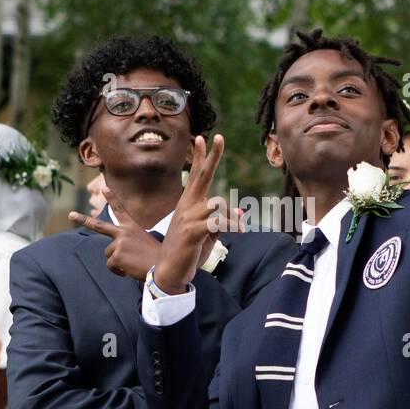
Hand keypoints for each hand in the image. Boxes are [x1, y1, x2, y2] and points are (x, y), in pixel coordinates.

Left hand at [67, 187, 164, 279]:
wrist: (163, 267)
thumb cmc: (155, 257)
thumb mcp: (143, 242)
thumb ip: (128, 242)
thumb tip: (115, 254)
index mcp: (132, 226)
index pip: (120, 210)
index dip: (112, 198)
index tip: (104, 188)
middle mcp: (124, 232)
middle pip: (99, 226)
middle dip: (83, 220)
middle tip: (70, 214)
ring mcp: (119, 243)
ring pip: (108, 254)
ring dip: (117, 261)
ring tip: (131, 264)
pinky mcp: (117, 256)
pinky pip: (111, 265)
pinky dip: (118, 271)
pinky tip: (129, 271)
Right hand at [155, 133, 225, 293]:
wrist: (169, 271)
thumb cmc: (188, 252)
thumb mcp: (207, 234)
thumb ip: (221, 221)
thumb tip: (240, 212)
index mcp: (189, 204)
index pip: (196, 176)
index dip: (201, 157)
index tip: (203, 138)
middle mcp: (187, 206)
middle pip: (201, 176)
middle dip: (212, 156)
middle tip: (219, 137)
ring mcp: (188, 217)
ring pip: (218, 203)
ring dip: (231, 217)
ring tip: (239, 229)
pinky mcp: (193, 231)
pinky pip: (219, 221)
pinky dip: (232, 225)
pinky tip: (240, 230)